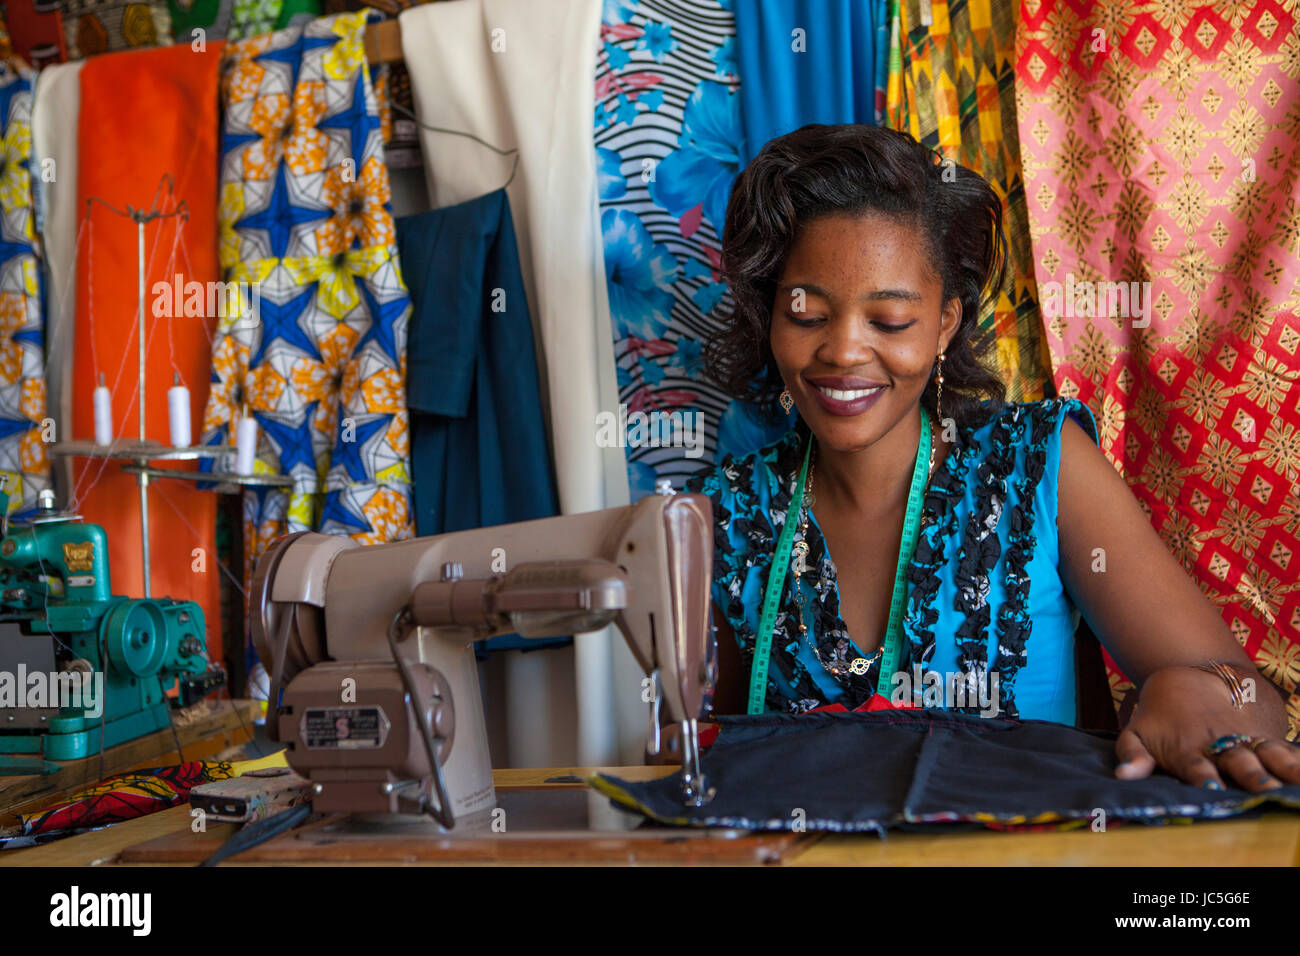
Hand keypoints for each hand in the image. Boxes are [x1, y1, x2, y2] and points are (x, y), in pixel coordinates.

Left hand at [1114, 664, 1299, 791]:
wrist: (1196, 674)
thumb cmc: (1162, 716)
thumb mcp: (1137, 733)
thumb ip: (1132, 756)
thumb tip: (1124, 776)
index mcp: (1188, 751)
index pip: (1196, 768)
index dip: (1203, 777)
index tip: (1211, 788)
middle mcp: (1221, 747)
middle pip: (1238, 763)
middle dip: (1251, 777)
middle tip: (1264, 789)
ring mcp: (1247, 741)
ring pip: (1268, 755)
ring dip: (1283, 769)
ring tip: (1293, 782)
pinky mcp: (1268, 736)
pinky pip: (1287, 750)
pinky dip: (1298, 760)